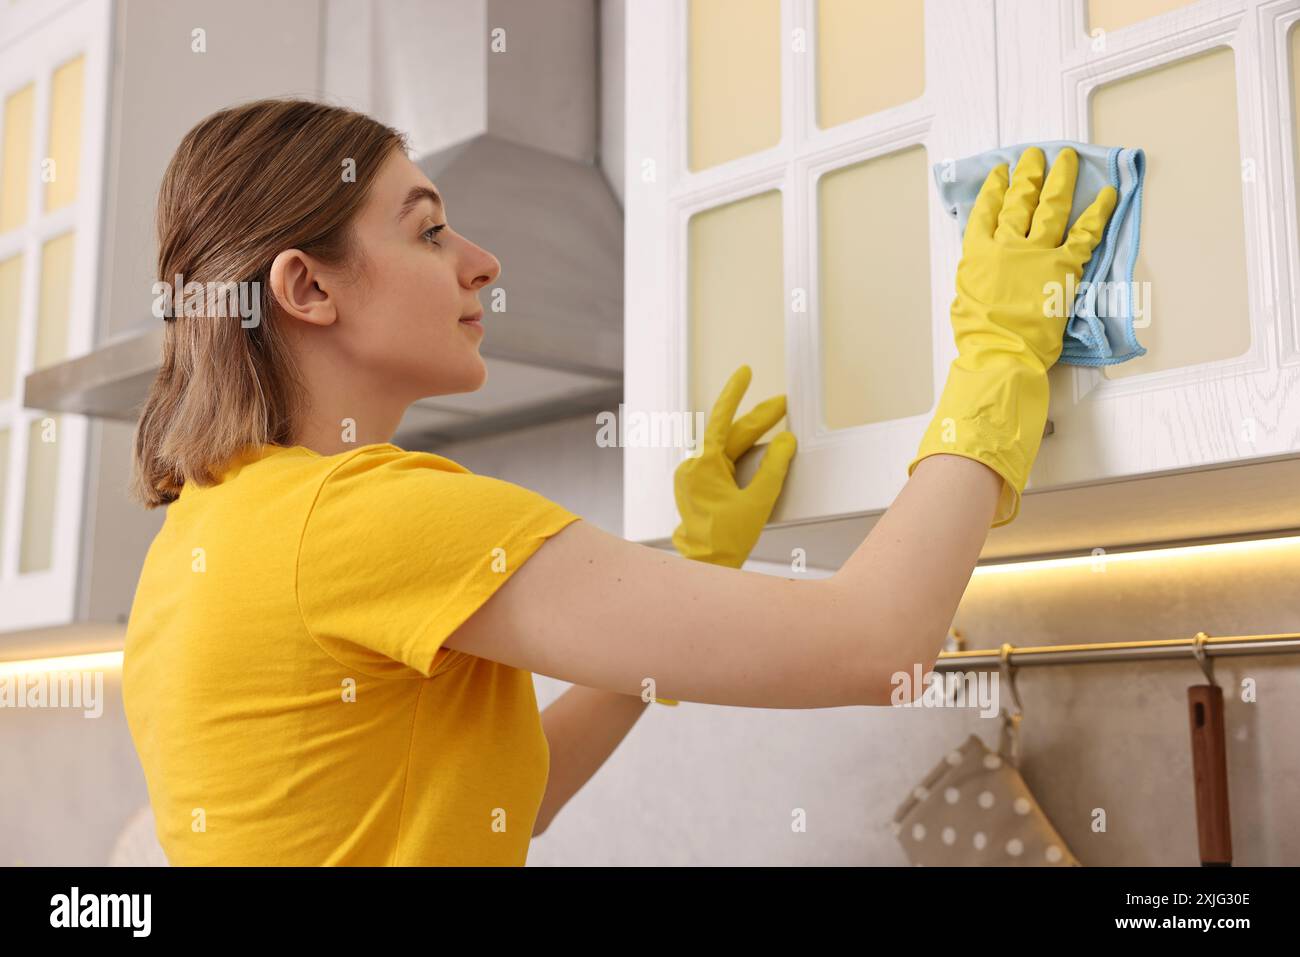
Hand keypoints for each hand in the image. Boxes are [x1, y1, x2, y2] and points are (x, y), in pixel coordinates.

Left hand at [671, 365, 796, 569]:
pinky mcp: (698, 486)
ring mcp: (693, 476)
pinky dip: (741, 454)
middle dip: (758, 419)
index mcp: (703, 465)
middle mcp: (694, 466)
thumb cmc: (725, 539)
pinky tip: (758, 448)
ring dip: (751, 436)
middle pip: (730, 435)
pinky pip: (722, 461)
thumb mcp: (758, 501)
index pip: (720, 419)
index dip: (734, 393)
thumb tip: (787, 441)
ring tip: (776, 419)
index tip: (745, 372)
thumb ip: (774, 468)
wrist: (705, 565)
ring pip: (726, 447)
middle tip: (784, 404)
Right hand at [952, 145, 1116, 370]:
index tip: (1000, 172)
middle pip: (1018, 200)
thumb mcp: (964, 296)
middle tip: (1034, 155)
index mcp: (978, 253)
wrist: (1002, 352)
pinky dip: (1098, 212)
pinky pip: (1085, 232)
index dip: (993, 189)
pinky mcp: (1065, 265)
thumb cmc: (978, 334)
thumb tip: (985, 261)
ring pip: (1050, 206)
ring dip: (1059, 179)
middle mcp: (1007, 244)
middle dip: (1027, 175)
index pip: (985, 212)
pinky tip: (1106, 194)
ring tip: (1065, 159)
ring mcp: (1037, 252)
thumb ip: (976, 271)